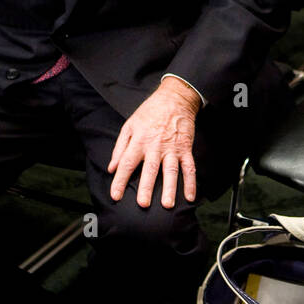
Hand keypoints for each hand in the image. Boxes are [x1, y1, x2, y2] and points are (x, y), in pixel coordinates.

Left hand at [107, 76, 200, 207]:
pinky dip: (191, 182)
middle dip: (146, 187)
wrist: (174, 99)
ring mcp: (172, 148)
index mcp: (140, 141)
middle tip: (143, 204)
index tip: (116, 196)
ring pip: (171, 170)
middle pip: (150, 169)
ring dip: (170, 188)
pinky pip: (189, 167)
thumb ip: (120, 148)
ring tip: (167, 204)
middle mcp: (156, 146)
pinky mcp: (186, 148)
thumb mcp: (130, 125)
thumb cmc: (150, 112)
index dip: (120, 180)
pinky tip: (190, 196)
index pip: (127, 163)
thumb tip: (112, 168)